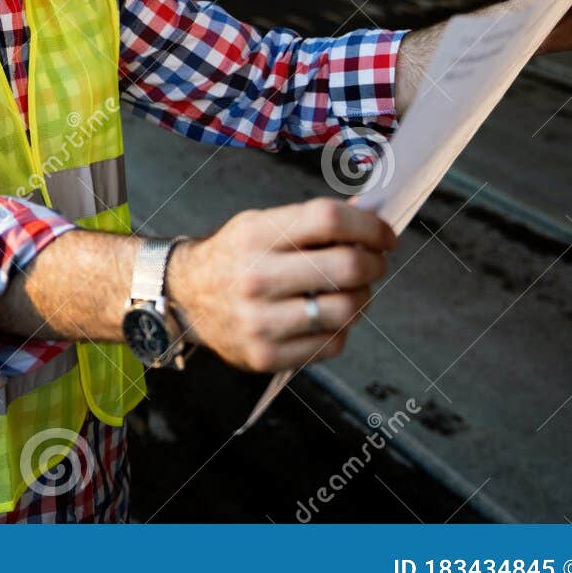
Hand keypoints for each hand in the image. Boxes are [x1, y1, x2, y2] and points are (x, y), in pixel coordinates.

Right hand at [167, 197, 395, 371]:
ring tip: (350, 292)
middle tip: (374, 263)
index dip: (369, 225)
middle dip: (374, 263)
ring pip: (346, 309)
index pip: (328, 219)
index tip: (385, 235)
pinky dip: (340, 329)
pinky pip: (332, 344)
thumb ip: (311, 222)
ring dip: (362, 298)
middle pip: (347, 266)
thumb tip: (370, 217)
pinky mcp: (265, 355)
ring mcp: (260, 320)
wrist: (186, 297)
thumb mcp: (260, 224)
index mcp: (255, 235)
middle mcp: (255, 277)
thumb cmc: (235, 257)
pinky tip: (325, 317)